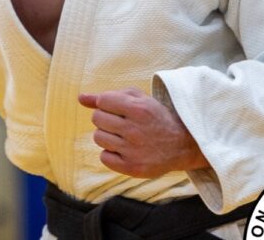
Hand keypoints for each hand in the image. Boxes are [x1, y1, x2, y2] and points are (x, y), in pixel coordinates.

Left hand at [78, 87, 208, 177]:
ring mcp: (133, 150)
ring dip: (107, 136)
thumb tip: (80, 98)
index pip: (103, 100)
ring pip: (98, 137)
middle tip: (122, 124)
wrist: (183, 145)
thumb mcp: (139, 100)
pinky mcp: (132, 167)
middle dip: (106, 119)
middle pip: (97, 118)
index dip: (107, 104)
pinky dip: (110, 154)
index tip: (118, 109)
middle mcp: (134, 129)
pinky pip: (103, 157)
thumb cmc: (155, 118)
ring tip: (123, 137)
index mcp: (138, 109)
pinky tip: (124, 150)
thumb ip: (109, 96)